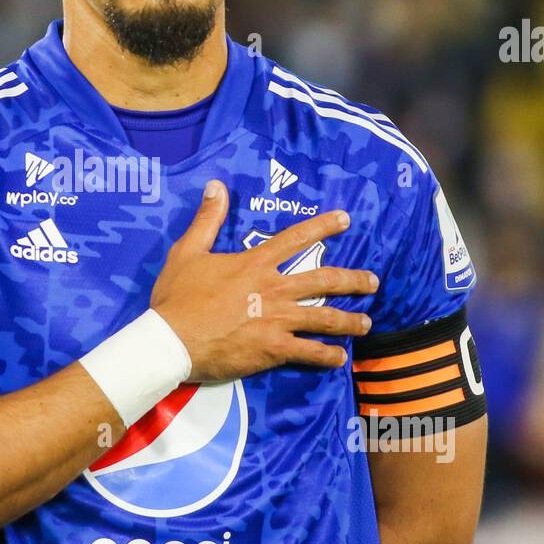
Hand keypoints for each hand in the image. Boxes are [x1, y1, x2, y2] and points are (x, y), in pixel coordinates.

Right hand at [150, 179, 378, 382]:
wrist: (171, 340)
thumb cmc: (177, 297)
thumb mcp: (187, 251)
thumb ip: (207, 219)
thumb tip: (216, 186)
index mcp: (255, 263)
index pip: (297, 238)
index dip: (324, 226)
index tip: (346, 220)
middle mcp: (274, 289)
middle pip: (325, 280)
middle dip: (354, 280)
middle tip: (372, 281)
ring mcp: (278, 321)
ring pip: (326, 318)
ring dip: (350, 320)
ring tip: (366, 322)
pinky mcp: (274, 349)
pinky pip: (310, 352)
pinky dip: (328, 356)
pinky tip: (340, 358)